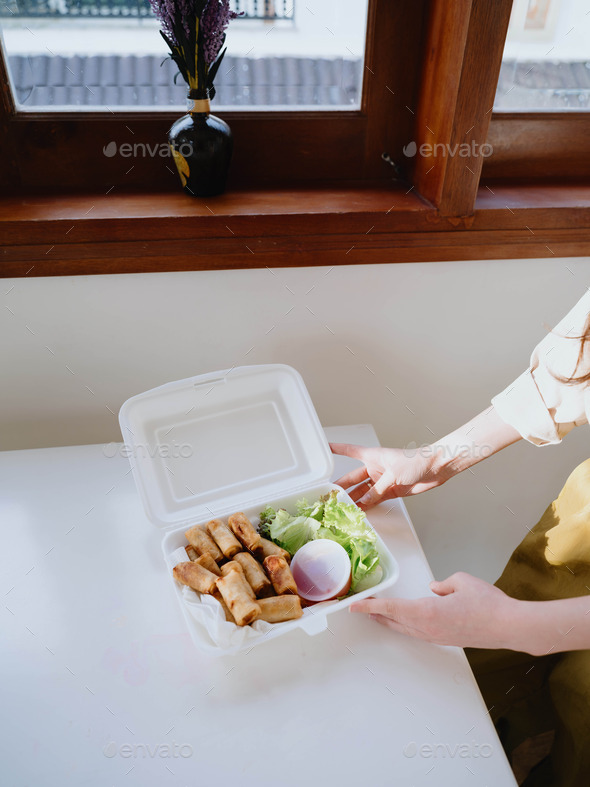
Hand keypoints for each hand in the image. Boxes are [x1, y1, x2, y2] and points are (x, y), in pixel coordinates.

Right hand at [330, 443, 440, 508]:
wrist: (434, 468)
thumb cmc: (415, 461)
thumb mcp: (392, 474)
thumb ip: (377, 489)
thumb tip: (364, 501)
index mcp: (373, 456)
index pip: (349, 451)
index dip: (336, 449)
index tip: (324, 448)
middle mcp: (375, 468)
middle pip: (353, 478)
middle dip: (342, 486)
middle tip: (330, 494)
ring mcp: (382, 480)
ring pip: (363, 491)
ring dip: (354, 499)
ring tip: (342, 507)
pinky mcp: (390, 491)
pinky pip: (374, 499)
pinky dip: (367, 505)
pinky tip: (359, 511)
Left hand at [350, 572, 519, 650]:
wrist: (509, 626)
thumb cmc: (489, 604)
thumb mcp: (462, 581)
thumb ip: (444, 584)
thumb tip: (435, 589)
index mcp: (428, 612)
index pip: (392, 607)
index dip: (371, 606)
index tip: (355, 606)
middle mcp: (428, 628)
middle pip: (394, 620)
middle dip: (375, 614)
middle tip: (361, 607)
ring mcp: (437, 637)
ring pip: (405, 628)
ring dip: (389, 620)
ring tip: (376, 614)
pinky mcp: (446, 640)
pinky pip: (417, 632)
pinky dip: (404, 625)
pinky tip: (403, 621)